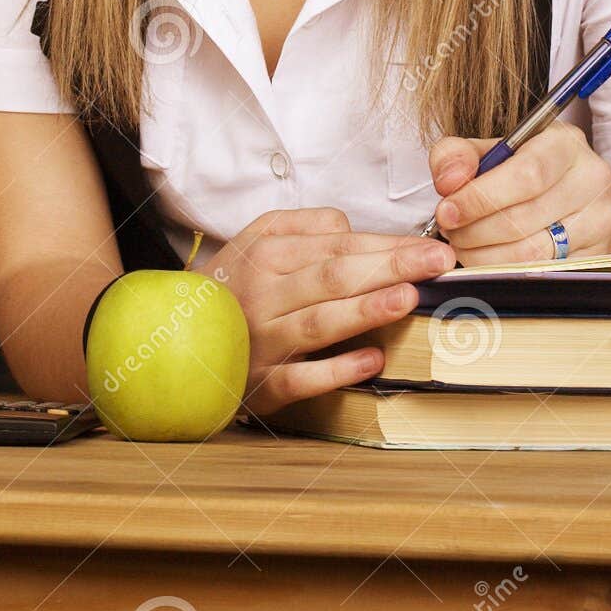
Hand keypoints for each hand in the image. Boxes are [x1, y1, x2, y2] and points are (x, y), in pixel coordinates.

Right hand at [208, 208, 455, 418]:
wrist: (173, 337)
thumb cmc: (234, 284)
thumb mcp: (257, 239)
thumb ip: (305, 225)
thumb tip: (351, 228)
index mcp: (268, 255)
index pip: (338, 246)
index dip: (387, 245)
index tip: (431, 247)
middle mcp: (264, 295)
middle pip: (333, 277)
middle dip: (389, 267)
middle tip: (438, 263)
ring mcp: (262, 342)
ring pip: (318, 323)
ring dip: (364, 311)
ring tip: (407, 298)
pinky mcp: (262, 385)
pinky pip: (301, 378)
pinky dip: (336, 371)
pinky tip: (372, 360)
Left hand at [426, 121, 610, 266]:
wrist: (556, 186)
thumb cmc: (515, 166)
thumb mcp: (483, 148)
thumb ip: (455, 155)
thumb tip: (450, 182)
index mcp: (565, 144)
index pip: (527, 176)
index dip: (481, 198)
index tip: (448, 210)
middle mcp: (591, 180)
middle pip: (524, 219)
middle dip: (474, 230)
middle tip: (450, 231)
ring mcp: (599, 222)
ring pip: (531, 254)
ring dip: (483, 255)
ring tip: (464, 244)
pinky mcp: (596, 256)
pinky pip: (542, 275)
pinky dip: (503, 272)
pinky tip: (487, 258)